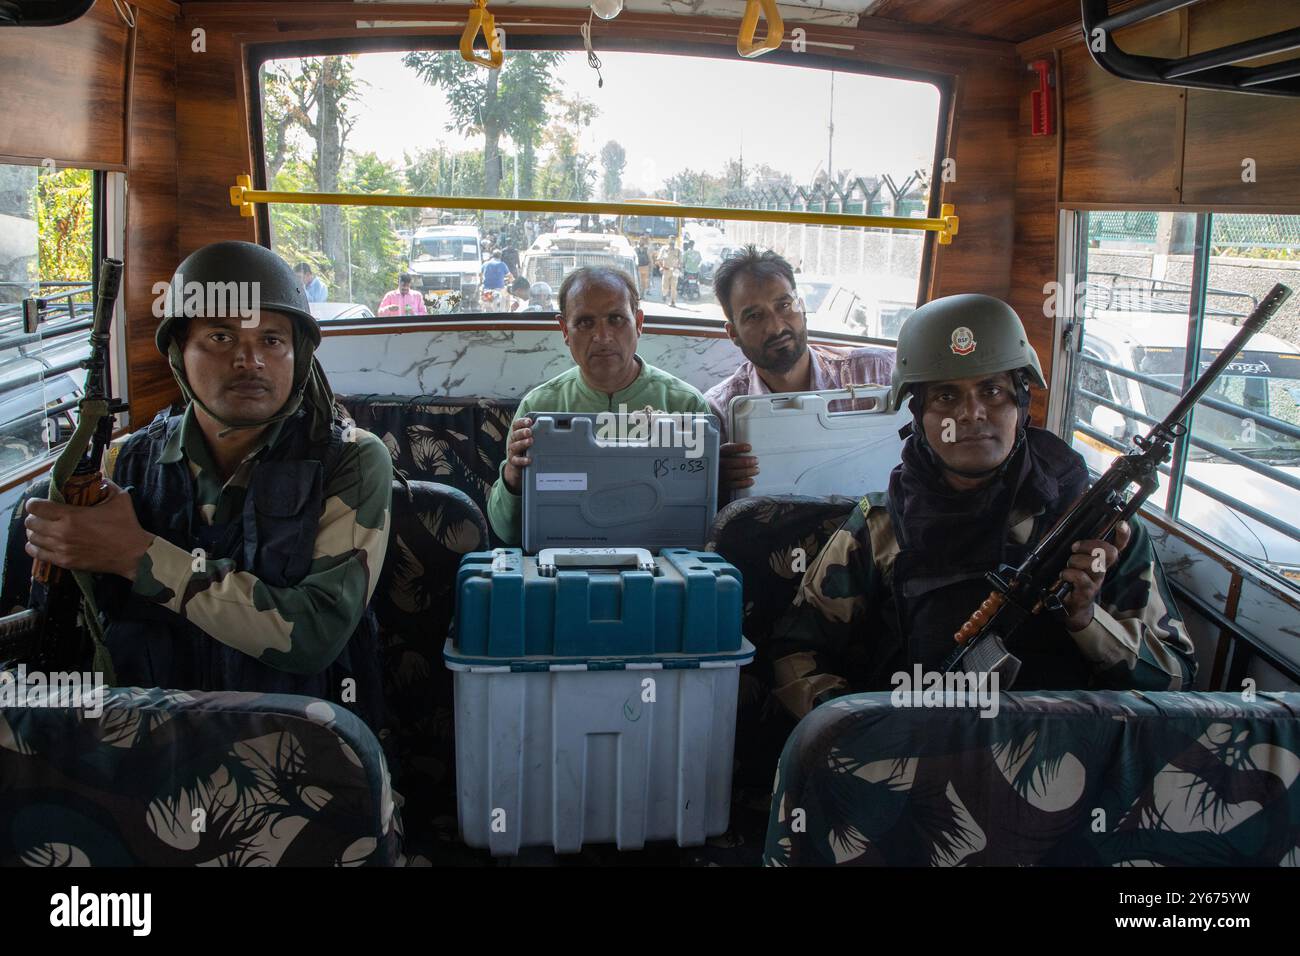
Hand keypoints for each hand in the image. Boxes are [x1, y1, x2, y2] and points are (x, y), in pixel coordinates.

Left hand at [25, 481, 154, 579]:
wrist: (134, 553)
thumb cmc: (126, 525)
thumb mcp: (120, 498)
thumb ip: (106, 485)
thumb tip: (97, 478)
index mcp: (71, 515)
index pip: (36, 507)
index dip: (35, 503)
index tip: (41, 503)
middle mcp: (61, 532)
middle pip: (30, 523)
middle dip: (34, 517)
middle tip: (44, 516)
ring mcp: (61, 548)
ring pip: (32, 538)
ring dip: (35, 532)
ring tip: (43, 529)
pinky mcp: (64, 562)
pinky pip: (36, 554)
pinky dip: (35, 547)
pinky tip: (43, 543)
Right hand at [502, 416, 533, 493]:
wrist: (516, 468)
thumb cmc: (526, 451)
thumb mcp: (531, 442)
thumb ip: (538, 435)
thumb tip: (554, 430)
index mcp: (517, 434)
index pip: (516, 425)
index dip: (521, 422)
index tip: (529, 421)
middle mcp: (513, 442)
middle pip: (515, 435)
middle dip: (522, 432)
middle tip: (529, 431)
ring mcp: (513, 452)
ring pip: (515, 446)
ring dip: (522, 443)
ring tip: (530, 441)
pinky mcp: (514, 462)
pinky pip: (517, 461)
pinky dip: (522, 460)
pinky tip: (529, 459)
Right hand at [719, 442, 758, 491]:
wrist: (720, 475)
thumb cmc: (728, 461)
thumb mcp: (729, 453)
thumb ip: (737, 450)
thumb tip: (752, 444)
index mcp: (719, 453)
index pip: (726, 449)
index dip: (738, 448)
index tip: (749, 447)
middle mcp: (718, 464)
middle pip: (729, 462)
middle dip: (745, 462)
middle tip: (756, 460)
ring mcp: (719, 475)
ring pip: (731, 474)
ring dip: (746, 472)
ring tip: (756, 470)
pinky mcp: (723, 485)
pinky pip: (732, 485)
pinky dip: (743, 483)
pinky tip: (751, 480)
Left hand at [1060, 520, 1131, 630]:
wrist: (1072, 608)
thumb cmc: (1073, 581)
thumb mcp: (1077, 563)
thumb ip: (1080, 551)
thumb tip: (1073, 537)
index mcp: (1101, 561)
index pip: (1118, 546)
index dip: (1123, 536)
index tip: (1122, 523)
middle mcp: (1103, 570)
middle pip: (1109, 552)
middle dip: (1091, 545)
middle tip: (1075, 548)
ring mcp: (1097, 582)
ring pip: (1095, 564)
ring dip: (1076, 560)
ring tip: (1068, 565)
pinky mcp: (1087, 592)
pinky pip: (1081, 578)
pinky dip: (1069, 573)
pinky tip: (1064, 576)